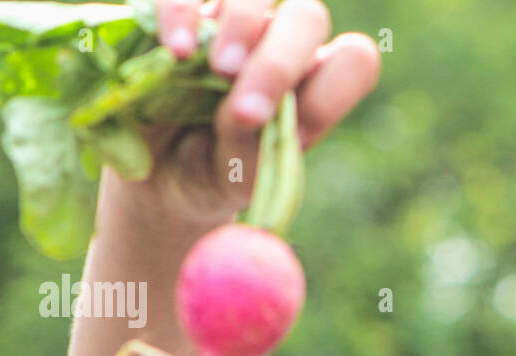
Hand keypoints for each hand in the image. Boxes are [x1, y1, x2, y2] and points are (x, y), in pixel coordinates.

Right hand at [108, 0, 380, 226]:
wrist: (160, 169)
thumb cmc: (215, 172)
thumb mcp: (239, 178)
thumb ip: (253, 149)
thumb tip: (243, 113)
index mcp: (315, 84)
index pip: (354, 62)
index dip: (331, 91)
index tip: (293, 132)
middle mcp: (284, 42)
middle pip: (307, 17)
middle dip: (277, 62)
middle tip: (243, 109)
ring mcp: (237, 19)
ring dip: (239, 26)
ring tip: (206, 68)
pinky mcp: (187, 9)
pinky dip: (181, 11)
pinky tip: (175, 49)